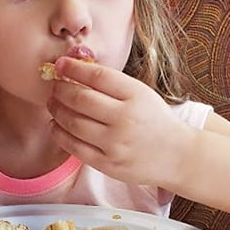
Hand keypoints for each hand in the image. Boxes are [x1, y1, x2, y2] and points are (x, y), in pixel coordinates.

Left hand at [46, 57, 194, 189]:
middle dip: (60, 89)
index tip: (61, 65)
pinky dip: (60, 134)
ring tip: (53, 103)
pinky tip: (55, 125)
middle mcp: (125, 118)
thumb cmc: (155, 121)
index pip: (97, 76)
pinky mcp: (108, 164)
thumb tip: (76, 70)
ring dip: (56, 110)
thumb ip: (113, 84)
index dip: (73, 68)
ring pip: (73, 122)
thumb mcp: (141, 94)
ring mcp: (115, 143)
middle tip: (54, 86)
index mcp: (136, 95)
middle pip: (80, 99)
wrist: (177, 156)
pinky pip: (74, 147)